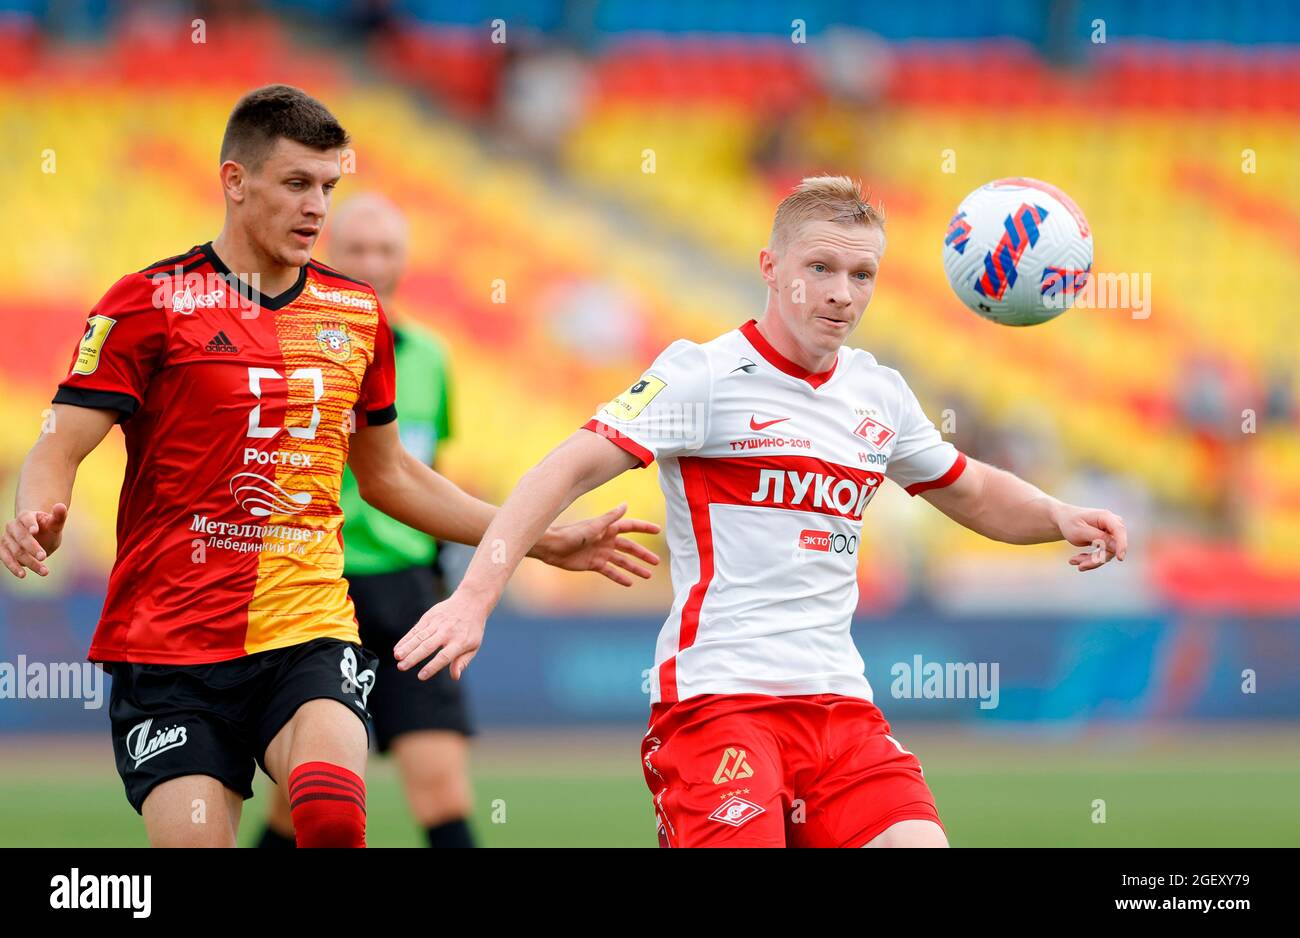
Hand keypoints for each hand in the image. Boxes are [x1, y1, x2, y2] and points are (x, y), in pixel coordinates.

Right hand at [1, 503, 68, 578]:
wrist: (38, 537)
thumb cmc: (47, 529)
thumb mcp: (55, 524)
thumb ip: (59, 516)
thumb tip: (60, 505)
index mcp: (26, 516)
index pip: (26, 518)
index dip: (30, 524)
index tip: (35, 531)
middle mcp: (13, 526)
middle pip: (21, 537)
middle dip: (33, 548)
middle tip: (44, 557)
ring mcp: (7, 538)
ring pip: (16, 551)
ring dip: (29, 562)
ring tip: (44, 571)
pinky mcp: (3, 550)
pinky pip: (6, 559)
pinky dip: (14, 567)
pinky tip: (23, 574)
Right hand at [394, 590, 490, 680]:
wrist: (471, 601)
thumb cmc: (472, 629)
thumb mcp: (474, 646)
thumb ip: (463, 661)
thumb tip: (455, 676)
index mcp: (460, 642)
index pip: (444, 657)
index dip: (432, 667)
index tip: (421, 676)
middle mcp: (447, 632)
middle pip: (428, 646)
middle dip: (413, 657)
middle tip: (401, 667)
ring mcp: (438, 623)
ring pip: (419, 637)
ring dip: (407, 647)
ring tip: (397, 657)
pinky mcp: (430, 616)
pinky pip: (416, 629)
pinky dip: (406, 638)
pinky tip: (397, 648)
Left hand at [533, 503, 660, 585]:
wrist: (552, 547)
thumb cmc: (571, 533)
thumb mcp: (594, 526)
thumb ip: (610, 518)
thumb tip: (625, 504)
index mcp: (608, 528)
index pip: (630, 527)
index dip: (644, 528)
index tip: (658, 530)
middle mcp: (607, 540)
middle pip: (630, 547)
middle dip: (643, 554)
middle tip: (657, 562)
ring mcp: (601, 553)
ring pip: (622, 561)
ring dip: (635, 568)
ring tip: (647, 575)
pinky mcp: (594, 564)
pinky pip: (610, 572)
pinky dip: (619, 577)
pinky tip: (629, 583)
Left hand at [1054, 505, 1126, 571]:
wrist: (1065, 519)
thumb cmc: (1070, 522)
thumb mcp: (1080, 531)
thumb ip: (1098, 537)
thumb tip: (1116, 547)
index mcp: (1106, 517)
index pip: (1119, 530)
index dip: (1122, 544)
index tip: (1120, 558)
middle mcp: (1112, 525)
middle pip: (1113, 547)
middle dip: (1096, 559)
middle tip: (1078, 565)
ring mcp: (1111, 534)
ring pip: (1107, 554)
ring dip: (1090, 560)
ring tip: (1072, 561)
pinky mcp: (1108, 542)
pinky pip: (1103, 555)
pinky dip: (1090, 560)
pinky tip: (1075, 560)